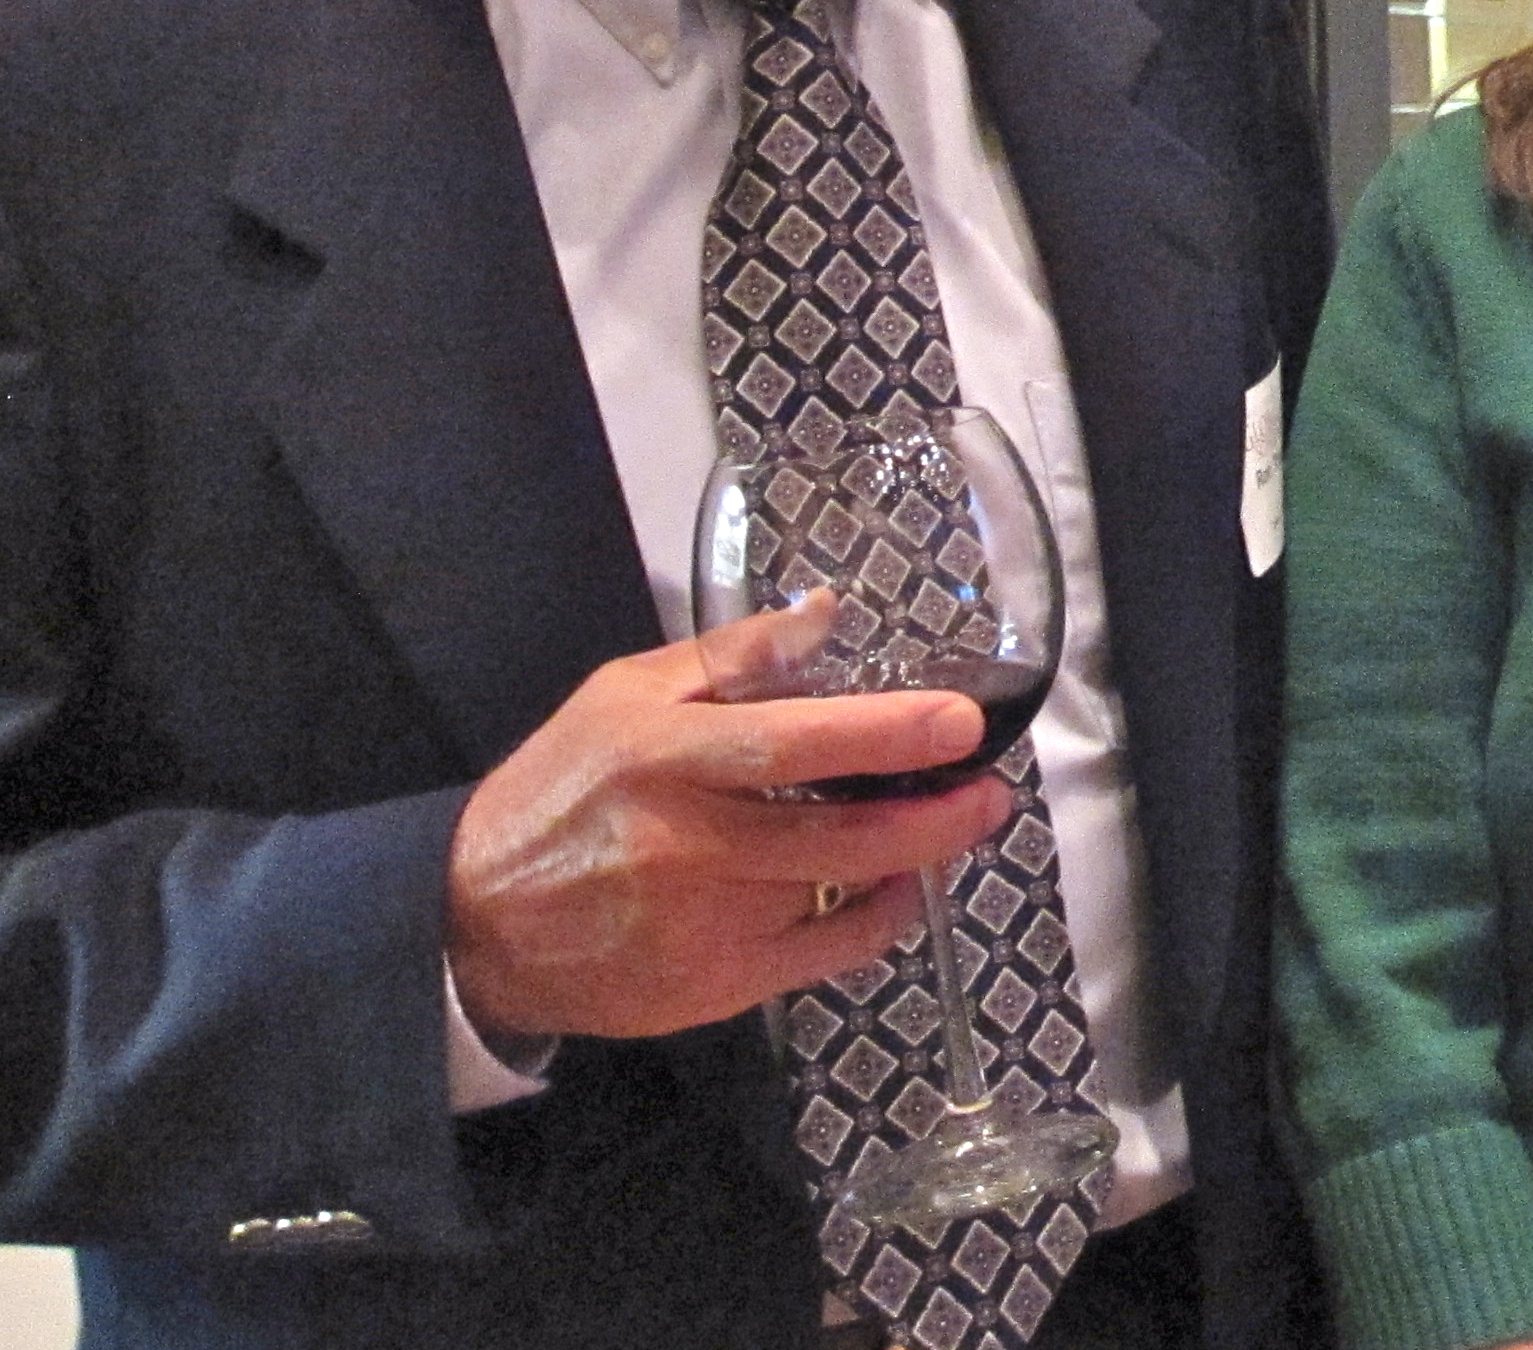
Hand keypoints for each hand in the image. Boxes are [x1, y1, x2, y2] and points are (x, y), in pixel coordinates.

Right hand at [444, 611, 1014, 1043]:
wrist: (474, 924)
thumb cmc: (562, 790)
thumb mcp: (625, 693)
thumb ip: (734, 653)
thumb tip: (829, 612)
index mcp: (666, 757)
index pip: (794, 744)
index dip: (887, 733)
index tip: (960, 722)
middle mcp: (689, 845)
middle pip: (840, 835)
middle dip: (937, 814)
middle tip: (991, 790)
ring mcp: (703, 925)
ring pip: (843, 896)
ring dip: (912, 859)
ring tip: (947, 824)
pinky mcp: (712, 987)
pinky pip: (827, 957)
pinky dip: (877, 921)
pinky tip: (892, 887)